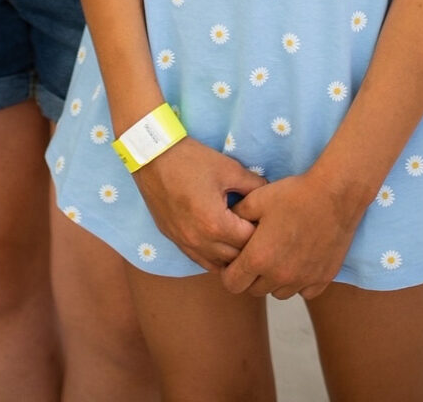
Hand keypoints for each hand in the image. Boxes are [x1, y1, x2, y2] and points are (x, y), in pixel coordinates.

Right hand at [132, 138, 264, 272]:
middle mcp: (199, 241)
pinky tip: (221, 241)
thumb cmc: (191, 160)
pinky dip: (214, 256)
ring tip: (240, 237)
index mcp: (215, 224)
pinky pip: (200, 260)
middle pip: (236, 259)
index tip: (267, 220)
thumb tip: (270, 196)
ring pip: (218, 266)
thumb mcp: (229, 169)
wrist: (152, 156)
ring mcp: (184, 243)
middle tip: (257, 229)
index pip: (250, 242)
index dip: (263, 231)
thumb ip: (255, 185)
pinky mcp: (174, 240)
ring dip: (232, 256)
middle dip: (249, 246)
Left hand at [220, 169, 366, 299]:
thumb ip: (236, 216)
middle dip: (250, 276)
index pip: (232, 283)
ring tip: (278, 257)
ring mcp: (303, 279)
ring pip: (279, 293)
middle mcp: (280, 275)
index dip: (228, 272)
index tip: (234, 260)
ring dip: (274, 280)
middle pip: (254, 290)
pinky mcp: (323, 278)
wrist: (334, 194)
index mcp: (259, 258)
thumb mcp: (257, 199)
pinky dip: (298, 282)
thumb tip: (226, 224)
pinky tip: (299, 262)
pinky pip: (304, 292)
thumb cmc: (294, 194)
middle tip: (256, 254)